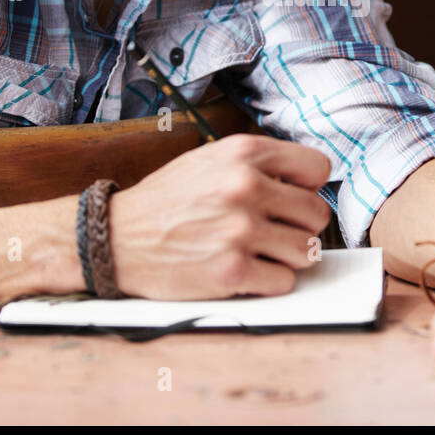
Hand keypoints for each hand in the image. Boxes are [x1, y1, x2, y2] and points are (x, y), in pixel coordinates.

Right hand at [107, 133, 331, 298]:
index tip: (294, 198)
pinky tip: (245, 271)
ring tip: (261, 252)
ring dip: (289, 256)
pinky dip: (269, 282)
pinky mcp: (231, 270)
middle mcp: (245, 187)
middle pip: (317, 213)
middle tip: (276, 231)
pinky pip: (284, 282)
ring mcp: (239, 230)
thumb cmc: (166, 201)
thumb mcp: (209, 159)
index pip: (318, 167)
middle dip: (300, 226)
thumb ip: (257, 164)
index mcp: (243, 153)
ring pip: (308, 250)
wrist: (115, 238)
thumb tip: (308, 184)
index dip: (309, 186)